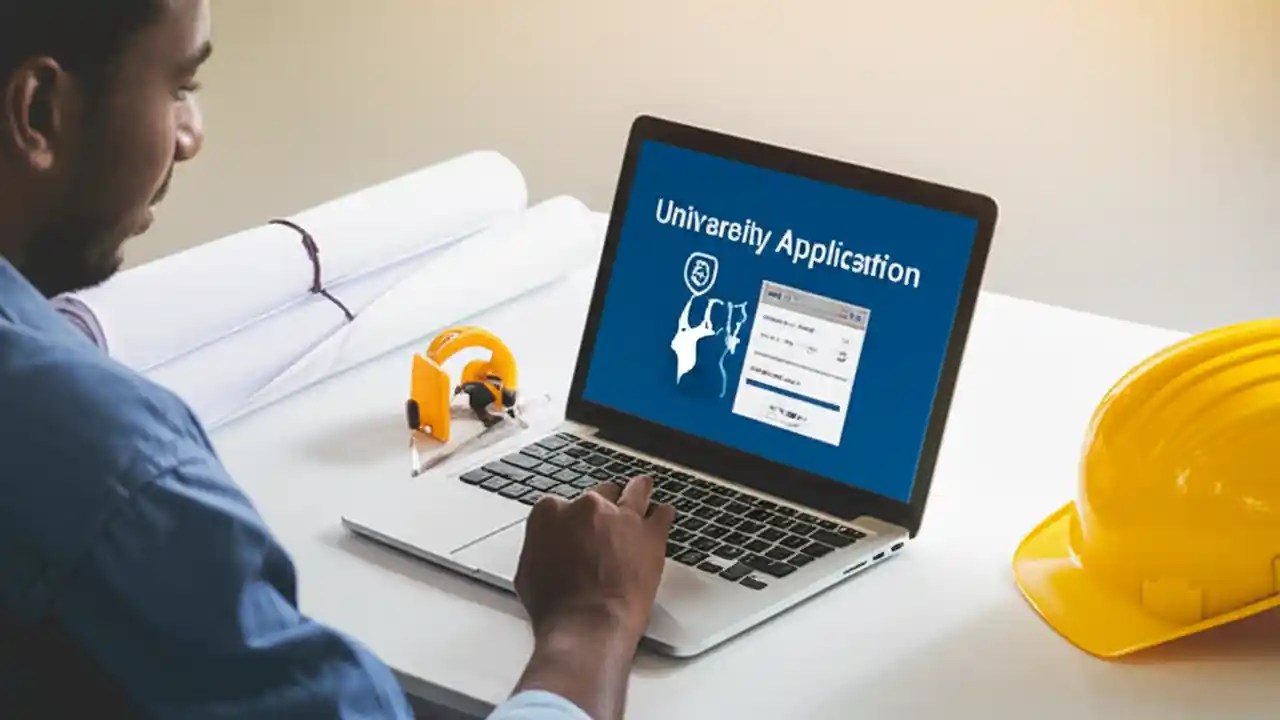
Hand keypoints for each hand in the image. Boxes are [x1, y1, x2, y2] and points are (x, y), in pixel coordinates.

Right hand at [515, 476, 674, 641]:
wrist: (587, 626)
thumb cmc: (556, 609)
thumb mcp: (529, 574)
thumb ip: (541, 548)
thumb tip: (547, 551)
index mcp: (550, 513)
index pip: (563, 504)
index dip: (573, 520)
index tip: (578, 530)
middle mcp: (586, 507)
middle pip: (600, 495)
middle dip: (605, 509)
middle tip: (608, 527)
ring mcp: (620, 516)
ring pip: (635, 490)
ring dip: (638, 494)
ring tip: (641, 497)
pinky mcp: (651, 532)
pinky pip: (663, 513)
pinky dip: (662, 517)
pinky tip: (661, 521)